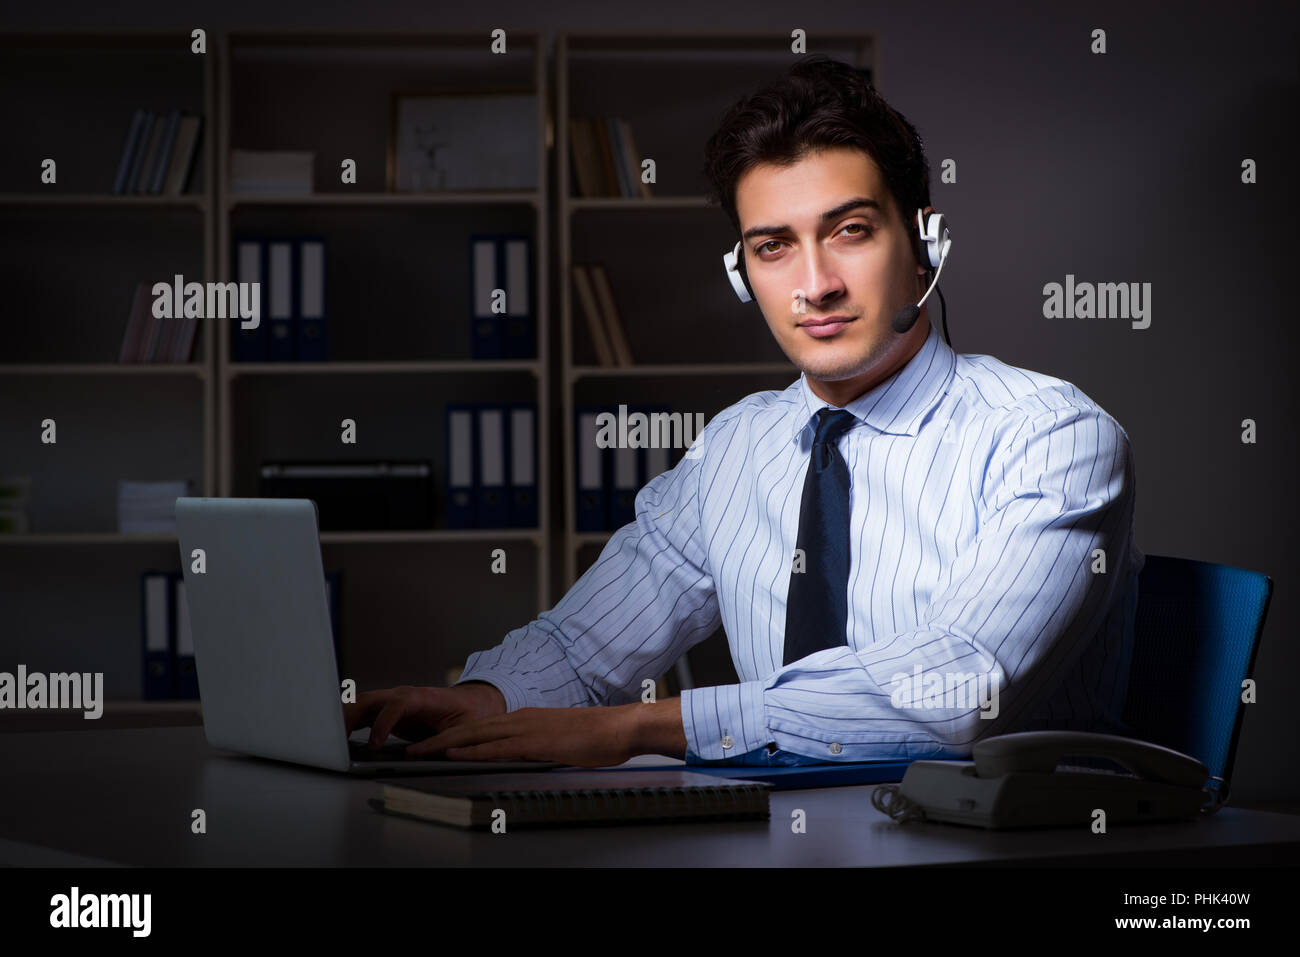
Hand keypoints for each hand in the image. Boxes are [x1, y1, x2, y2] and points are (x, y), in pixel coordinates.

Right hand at [343, 682, 505, 748]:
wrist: (473, 702)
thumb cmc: (471, 714)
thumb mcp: (466, 729)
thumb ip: (445, 740)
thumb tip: (416, 755)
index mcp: (424, 698)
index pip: (397, 704)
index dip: (383, 723)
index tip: (374, 744)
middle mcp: (404, 696)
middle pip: (371, 699)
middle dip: (351, 716)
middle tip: (335, 739)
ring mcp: (394, 701)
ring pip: (362, 704)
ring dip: (344, 718)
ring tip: (327, 738)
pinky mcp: (389, 711)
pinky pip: (364, 714)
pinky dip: (348, 722)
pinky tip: (336, 736)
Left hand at [404, 705, 638, 767]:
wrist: (620, 728)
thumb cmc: (597, 736)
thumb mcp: (560, 739)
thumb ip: (538, 745)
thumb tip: (526, 756)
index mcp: (526, 718)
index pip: (481, 725)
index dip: (454, 733)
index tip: (432, 740)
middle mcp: (520, 718)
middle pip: (469, 727)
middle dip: (437, 736)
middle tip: (412, 744)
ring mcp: (525, 729)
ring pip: (474, 734)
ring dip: (443, 742)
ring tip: (419, 749)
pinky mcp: (533, 743)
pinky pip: (494, 748)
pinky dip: (469, 750)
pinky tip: (453, 754)